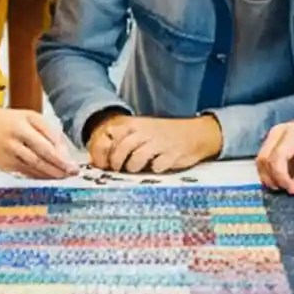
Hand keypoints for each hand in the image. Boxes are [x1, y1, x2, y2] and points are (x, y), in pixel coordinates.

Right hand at [0, 108, 78, 179]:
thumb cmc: (11, 120)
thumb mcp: (31, 117)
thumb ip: (49, 132)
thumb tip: (64, 154)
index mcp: (20, 128)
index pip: (45, 147)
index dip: (61, 159)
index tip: (74, 166)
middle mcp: (12, 143)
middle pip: (39, 161)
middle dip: (58, 169)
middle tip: (73, 174)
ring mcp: (6, 156)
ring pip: (32, 170)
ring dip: (50, 175)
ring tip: (64, 176)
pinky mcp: (3, 165)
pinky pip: (25, 173)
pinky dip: (39, 176)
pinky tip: (50, 176)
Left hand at [88, 115, 221, 173]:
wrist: (195, 133)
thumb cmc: (163, 135)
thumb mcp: (142, 130)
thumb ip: (122, 140)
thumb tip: (98, 158)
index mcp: (135, 124)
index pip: (111, 134)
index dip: (103, 150)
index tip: (101, 163)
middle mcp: (146, 132)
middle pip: (122, 147)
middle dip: (116, 161)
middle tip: (116, 169)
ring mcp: (160, 142)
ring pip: (137, 157)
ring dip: (132, 166)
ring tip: (133, 169)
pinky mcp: (173, 154)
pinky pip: (158, 165)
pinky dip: (154, 169)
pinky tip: (155, 168)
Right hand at [256, 120, 293, 193]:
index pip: (278, 156)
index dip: (282, 176)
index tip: (293, 189)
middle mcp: (278, 133)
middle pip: (264, 159)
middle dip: (274, 179)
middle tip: (290, 190)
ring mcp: (271, 139)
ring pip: (260, 163)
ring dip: (270, 180)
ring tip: (287, 187)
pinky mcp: (268, 147)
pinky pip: (262, 166)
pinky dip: (270, 178)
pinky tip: (283, 183)